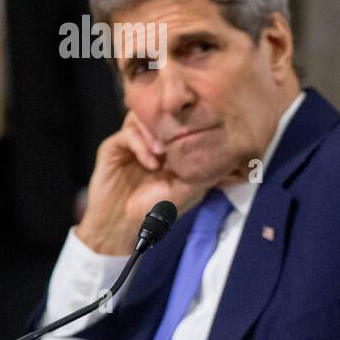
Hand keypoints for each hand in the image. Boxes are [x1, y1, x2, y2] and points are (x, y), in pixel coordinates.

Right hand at [75, 112, 204, 254]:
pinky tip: (151, 163)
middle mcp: (151, 141)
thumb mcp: (187, 191)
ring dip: (155, 133)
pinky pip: (128, 133)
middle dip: (173, 124)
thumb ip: (203, 172)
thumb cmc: (156, 209)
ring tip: (163, 153)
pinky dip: (141, 145)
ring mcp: (133, 142)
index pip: (181, 123)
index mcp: (170, 148)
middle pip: (162, 114)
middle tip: (179, 141)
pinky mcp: (114, 146)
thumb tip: (225, 157)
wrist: (122, 224)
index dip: (192, 125)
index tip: (201, 135)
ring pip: (143, 117)